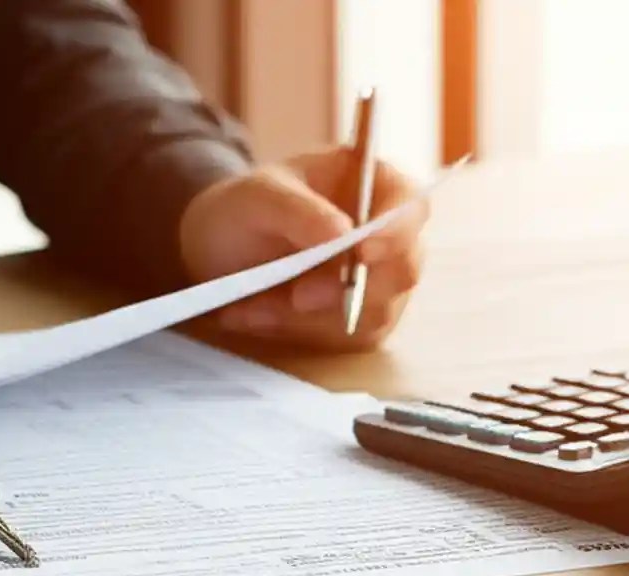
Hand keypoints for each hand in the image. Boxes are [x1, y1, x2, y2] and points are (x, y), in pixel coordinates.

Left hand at [179, 147, 428, 349]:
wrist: (216, 248)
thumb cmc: (243, 208)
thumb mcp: (260, 197)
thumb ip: (301, 211)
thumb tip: (346, 234)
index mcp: (374, 184)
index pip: (412, 206)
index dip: (396, 233)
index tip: (362, 252)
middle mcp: (387, 235)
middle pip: (404, 270)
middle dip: (350, 289)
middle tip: (297, 296)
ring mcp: (377, 280)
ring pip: (375, 313)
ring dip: (313, 318)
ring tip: (254, 304)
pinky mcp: (359, 317)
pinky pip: (347, 338)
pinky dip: (299, 332)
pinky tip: (256, 315)